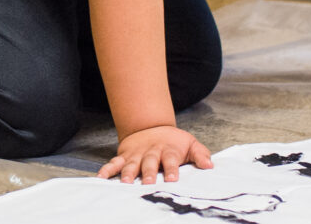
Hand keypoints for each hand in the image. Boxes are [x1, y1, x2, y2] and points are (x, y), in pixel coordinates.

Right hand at [97, 125, 212, 184]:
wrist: (151, 127)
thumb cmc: (173, 142)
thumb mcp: (190, 144)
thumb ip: (200, 154)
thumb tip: (210, 166)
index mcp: (168, 150)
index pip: (170, 159)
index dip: (171, 168)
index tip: (173, 178)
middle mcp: (151, 152)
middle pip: (150, 162)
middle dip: (149, 173)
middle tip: (149, 183)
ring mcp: (136, 155)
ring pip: (132, 164)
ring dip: (129, 173)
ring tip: (127, 183)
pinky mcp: (124, 156)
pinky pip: (114, 163)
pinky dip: (107, 170)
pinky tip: (101, 177)